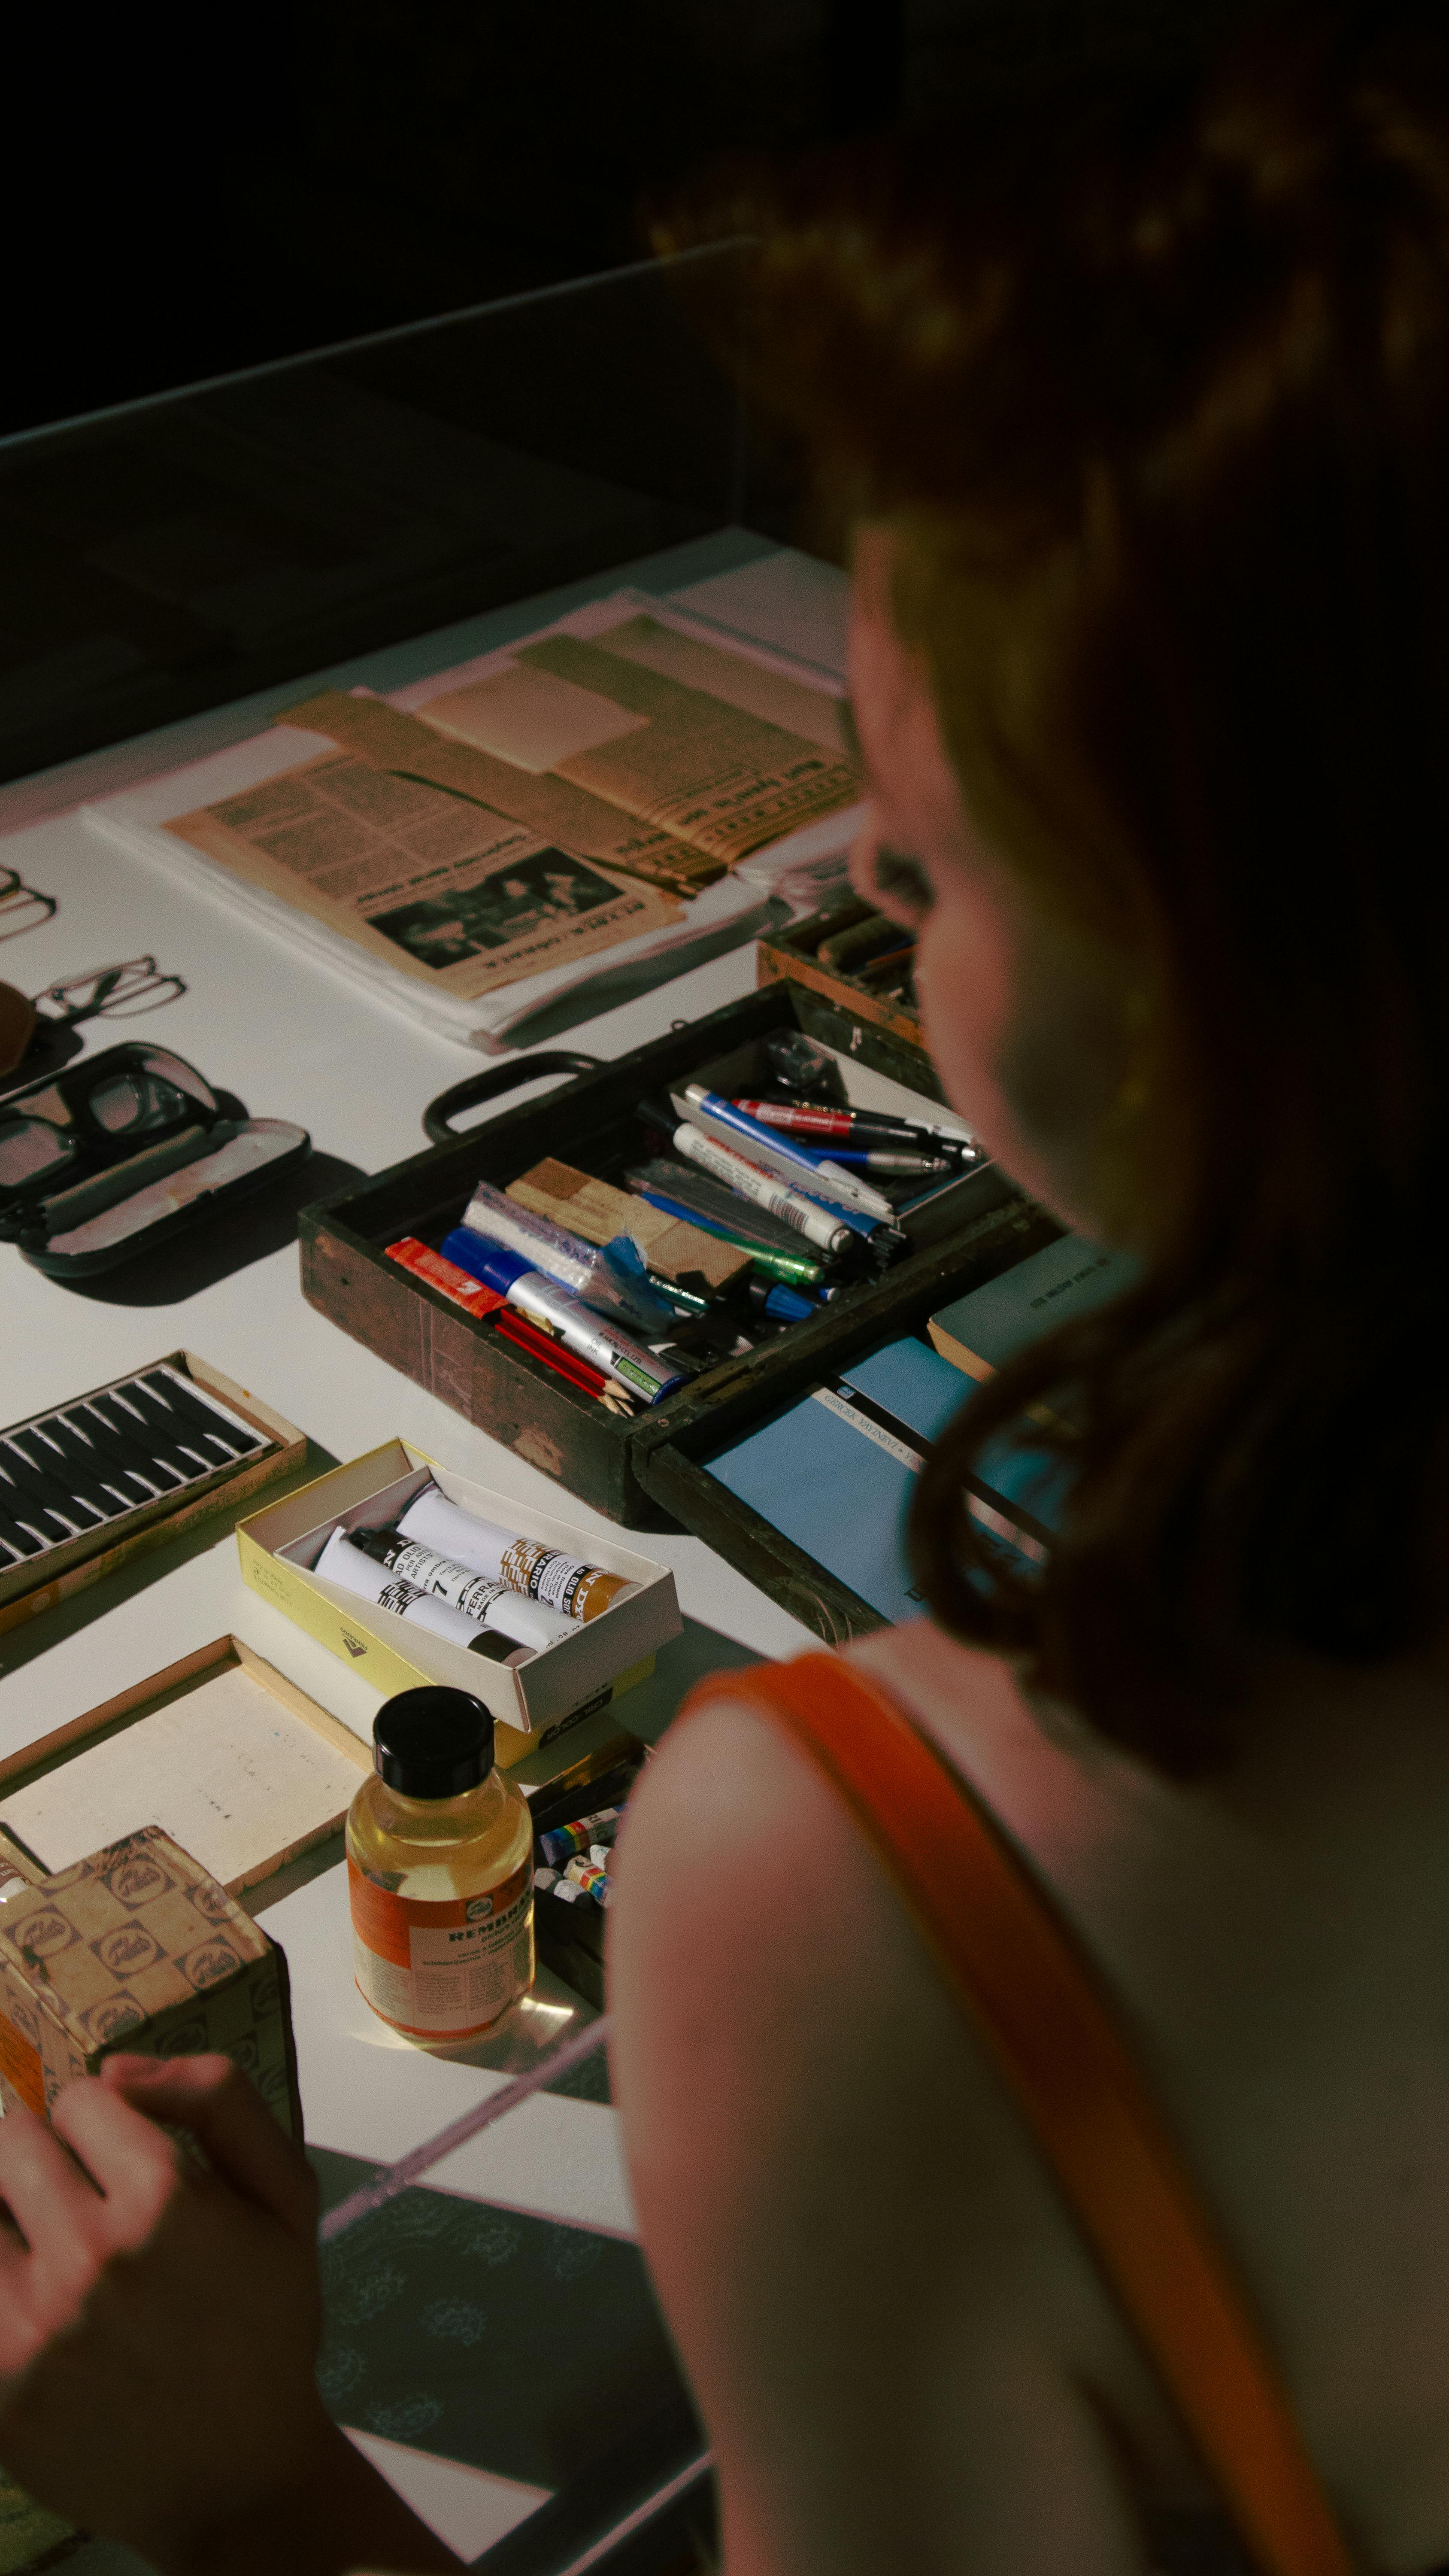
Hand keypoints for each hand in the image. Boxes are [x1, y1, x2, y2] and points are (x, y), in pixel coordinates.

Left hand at [0, 2056, 458, 2573]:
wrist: (238, 2480)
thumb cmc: (265, 2327)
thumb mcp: (286, 2196)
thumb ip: (219, 2098)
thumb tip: (114, 2070)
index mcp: (166, 2199)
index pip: (79, 2099)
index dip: (100, 2119)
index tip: (115, 2154)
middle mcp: (92, 2256)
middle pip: (10, 2143)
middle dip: (38, 2155)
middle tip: (68, 2194)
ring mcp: (33, 2328)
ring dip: (8, 2216)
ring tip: (43, 2244)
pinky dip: (2, 2281)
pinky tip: (34, 2296)